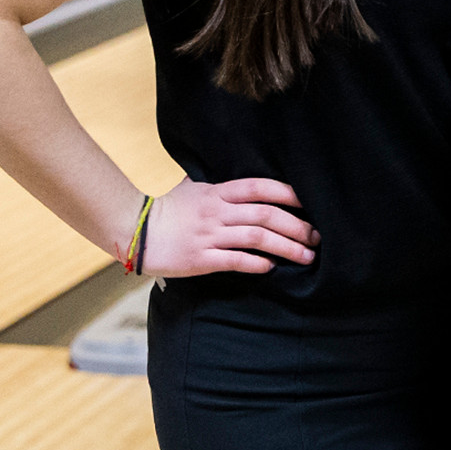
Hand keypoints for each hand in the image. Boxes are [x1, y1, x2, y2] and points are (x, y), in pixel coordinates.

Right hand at [138, 177, 320, 277]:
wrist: (134, 231)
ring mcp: (209, 235)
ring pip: (257, 238)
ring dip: (286, 248)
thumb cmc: (167, 209)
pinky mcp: (201, 259)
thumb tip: (240, 181)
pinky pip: (235, 261)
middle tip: (317, 237)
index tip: (310, 203)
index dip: (288, 194)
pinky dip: (257, 264)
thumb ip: (217, 185)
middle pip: (266, 215)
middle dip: (297, 226)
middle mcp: (217, 212)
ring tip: (306, 256)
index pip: (260, 188)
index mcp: (218, 192)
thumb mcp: (193, 188)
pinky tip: (272, 268)